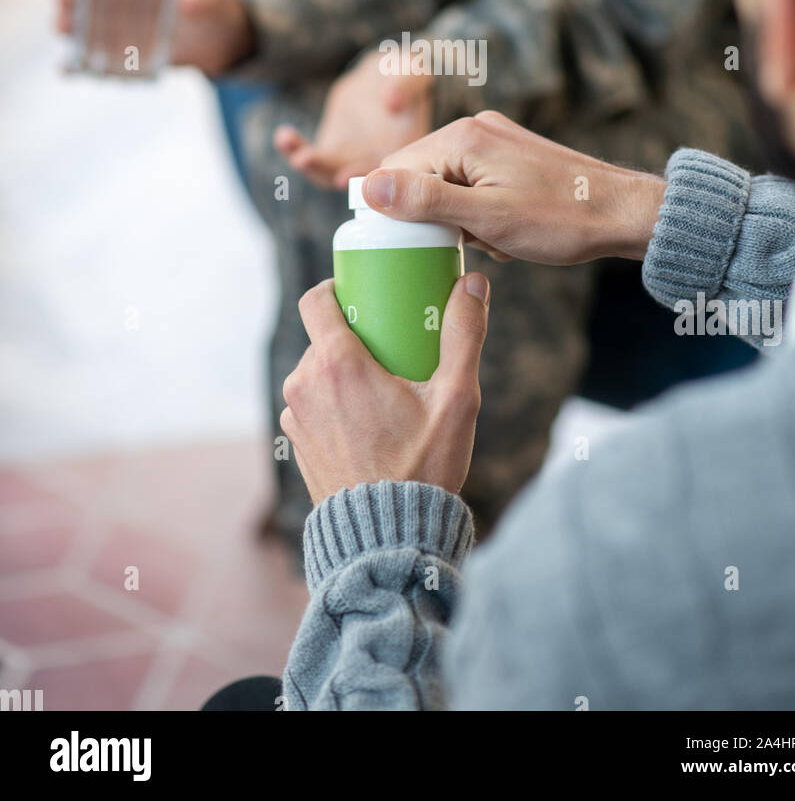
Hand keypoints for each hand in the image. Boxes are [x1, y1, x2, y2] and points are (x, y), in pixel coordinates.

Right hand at [55, 0, 253, 76]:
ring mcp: (114, 26)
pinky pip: (88, 60)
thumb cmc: (214, 4)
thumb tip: (187, 1)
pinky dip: (73, 66)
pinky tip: (67, 68)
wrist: (223, 39)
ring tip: (65, 26)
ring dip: (64, 24)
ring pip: (74, 23)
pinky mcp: (120, 54)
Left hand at [274, 44, 432, 190]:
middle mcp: (378, 163)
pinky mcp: (331, 150)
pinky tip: (283, 136)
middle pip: (352, 178)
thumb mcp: (413, 70)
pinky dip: (295, 149)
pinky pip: (311, 155)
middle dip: (327, 171)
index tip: (344, 177)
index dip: (365, 177)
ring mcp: (352, 160)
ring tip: (290, 145)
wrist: (380, 78)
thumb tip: (392, 103)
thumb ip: (408, 84)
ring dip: (308, 164)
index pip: (387, 173)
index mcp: (406, 151)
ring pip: (328, 171)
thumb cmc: (403, 74)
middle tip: (305, 160)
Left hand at [281, 274, 490, 503]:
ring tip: (383, 385)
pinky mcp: (297, 443)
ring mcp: (296, 417)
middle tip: (392, 344)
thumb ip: (465, 335)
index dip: (337, 287)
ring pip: (316, 372)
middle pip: (323, 337)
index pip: (317, 300)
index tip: (364, 291)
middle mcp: (304, 385)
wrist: (387, 539)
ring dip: (343, 371)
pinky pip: (313, 404)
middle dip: (354, 334)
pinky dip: (334, 402)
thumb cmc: (423, 468)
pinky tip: (367, 418)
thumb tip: (473, 282)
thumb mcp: (456, 399)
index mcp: (336, 364)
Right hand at [362, 111, 665, 266]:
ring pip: (445, 183)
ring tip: (493, 239)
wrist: (623, 213)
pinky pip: (470, 183)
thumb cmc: (561, 219)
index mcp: (463, 136)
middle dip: (432, 216)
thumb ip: (425, 201)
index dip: (394, 210)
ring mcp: (494, 140)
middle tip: (466, 242)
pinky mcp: (509, 156)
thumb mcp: (486, 219)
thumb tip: (367, 188)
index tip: (412, 243)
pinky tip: (504, 233)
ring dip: (457, 218)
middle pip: (419, 174)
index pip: (395, 167)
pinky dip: (477, 212)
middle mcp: (475, 127)